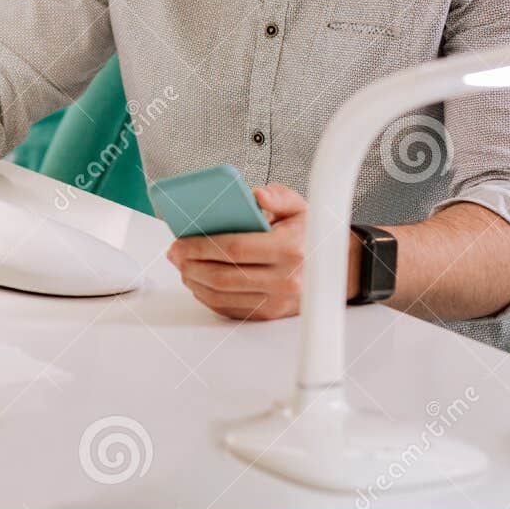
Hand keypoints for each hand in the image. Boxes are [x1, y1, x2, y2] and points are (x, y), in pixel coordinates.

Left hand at [165, 183, 315, 320]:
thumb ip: (278, 196)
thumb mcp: (300, 207)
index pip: (235, 248)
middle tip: (174, 253)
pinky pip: (229, 308)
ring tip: (182, 265)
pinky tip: (197, 281)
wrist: (334, 269)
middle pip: (223, 275)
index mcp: (290, 249)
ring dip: (194, 281)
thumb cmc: (309, 236)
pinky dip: (207, 296)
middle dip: (191, 264)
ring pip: (222, 295)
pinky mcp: (268, 314)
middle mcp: (285, 279)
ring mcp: (276, 301)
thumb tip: (257, 194)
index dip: (202, 246)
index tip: (180, 241)